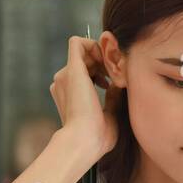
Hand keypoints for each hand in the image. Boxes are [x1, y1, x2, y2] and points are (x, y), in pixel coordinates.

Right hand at [48, 35, 120, 164]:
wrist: (85, 140)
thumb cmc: (98, 136)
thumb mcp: (109, 114)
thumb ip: (112, 97)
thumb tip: (118, 84)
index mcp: (69, 94)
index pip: (86, 71)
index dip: (103, 70)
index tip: (116, 82)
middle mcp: (63, 83)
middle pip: (86, 59)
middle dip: (105, 63)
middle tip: (119, 77)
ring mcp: (65, 75)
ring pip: (83, 50)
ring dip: (103, 55)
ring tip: (116, 72)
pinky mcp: (71, 69)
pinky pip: (77, 42)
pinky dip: (95, 46)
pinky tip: (108, 62)